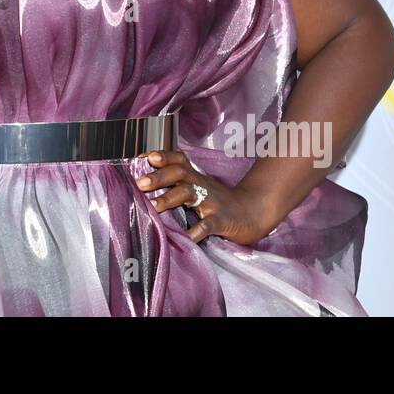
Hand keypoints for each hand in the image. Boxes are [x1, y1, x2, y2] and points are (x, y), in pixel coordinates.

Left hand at [135, 150, 273, 245]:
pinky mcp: (221, 221)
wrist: (253, 212)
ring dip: (169, 198)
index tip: (142, 157)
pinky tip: (184, 238)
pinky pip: (206, 225)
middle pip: (179, 173)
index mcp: (195, 177)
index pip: (178, 159)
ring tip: (153, 206)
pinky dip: (195, 231)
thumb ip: (178, 183)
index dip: (161, 156)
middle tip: (139, 183)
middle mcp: (201, 185)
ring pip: (189, 194)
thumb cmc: (218, 201)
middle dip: (158, 177)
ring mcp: (211, 202)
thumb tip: (145, 182)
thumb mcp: (199, 186)